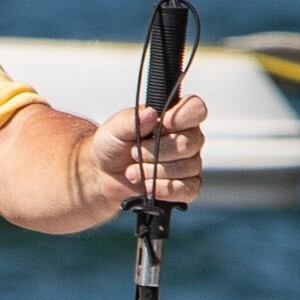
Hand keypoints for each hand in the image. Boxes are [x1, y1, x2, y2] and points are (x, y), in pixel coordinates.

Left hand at [81, 95, 206, 208]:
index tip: (161, 126)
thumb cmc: (113, 145)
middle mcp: (187, 138)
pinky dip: (166, 189)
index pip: (196, 109)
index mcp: (174, 117)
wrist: (103, 173)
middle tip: (134, 153)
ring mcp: (189, 163)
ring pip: (188, 168)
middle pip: (190, 143)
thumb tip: (151, 114)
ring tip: (132, 171)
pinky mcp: (185, 186)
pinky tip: (148, 187)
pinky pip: (188, 189)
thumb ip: (132, 120)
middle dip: (157, 151)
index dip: (181, 118)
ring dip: (155, 172)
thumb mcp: (115, 128)